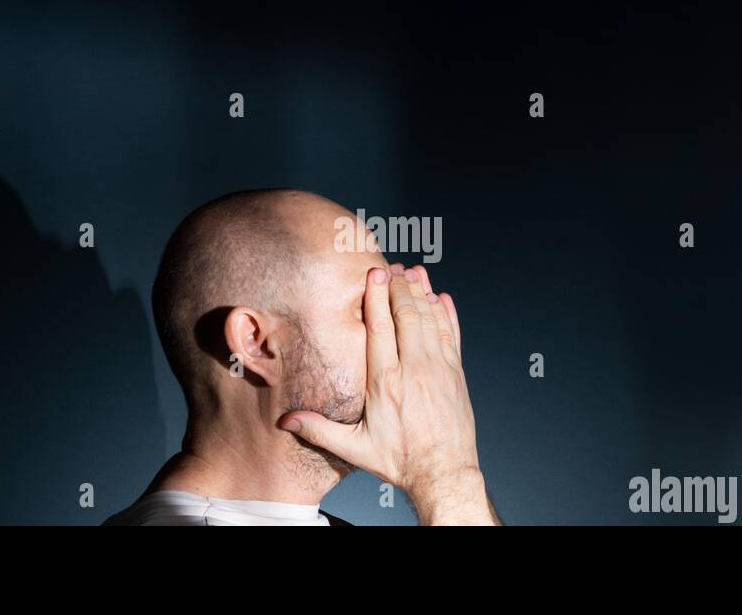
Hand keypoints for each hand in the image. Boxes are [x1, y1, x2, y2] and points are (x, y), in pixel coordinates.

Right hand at [279, 263, 494, 524]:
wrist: (445, 474)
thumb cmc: (400, 461)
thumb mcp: (355, 449)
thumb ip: (320, 430)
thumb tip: (285, 420)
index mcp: (387, 383)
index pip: (381, 329)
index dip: (377, 298)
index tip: (374, 274)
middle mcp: (415, 370)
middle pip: (408, 316)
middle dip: (399, 287)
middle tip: (392, 266)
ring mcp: (439, 369)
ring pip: (431, 320)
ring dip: (423, 293)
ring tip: (415, 272)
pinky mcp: (456, 375)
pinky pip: (452, 335)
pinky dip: (447, 314)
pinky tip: (442, 298)